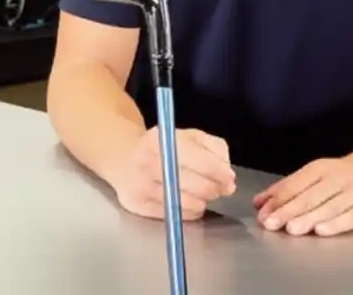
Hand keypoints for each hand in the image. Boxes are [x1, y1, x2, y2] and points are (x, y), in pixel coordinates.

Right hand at [107, 127, 236, 220]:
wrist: (123, 159)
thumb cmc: (164, 148)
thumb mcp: (190, 136)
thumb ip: (215, 149)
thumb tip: (228, 178)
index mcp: (161, 140)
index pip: (203, 162)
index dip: (221, 174)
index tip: (229, 178)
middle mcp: (147, 162)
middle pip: (198, 187)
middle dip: (215, 189)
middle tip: (217, 187)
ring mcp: (140, 186)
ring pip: (189, 204)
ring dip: (202, 201)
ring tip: (199, 193)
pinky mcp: (137, 206)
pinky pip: (177, 216)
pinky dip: (188, 211)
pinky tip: (185, 200)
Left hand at [252, 155, 352, 236]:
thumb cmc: (342, 175)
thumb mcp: (315, 174)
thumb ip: (287, 188)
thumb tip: (258, 203)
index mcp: (320, 168)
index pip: (295, 184)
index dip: (278, 199)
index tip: (262, 214)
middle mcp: (338, 178)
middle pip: (310, 196)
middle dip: (288, 211)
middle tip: (271, 223)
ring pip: (330, 206)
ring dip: (309, 218)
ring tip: (291, 229)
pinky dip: (337, 224)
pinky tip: (321, 231)